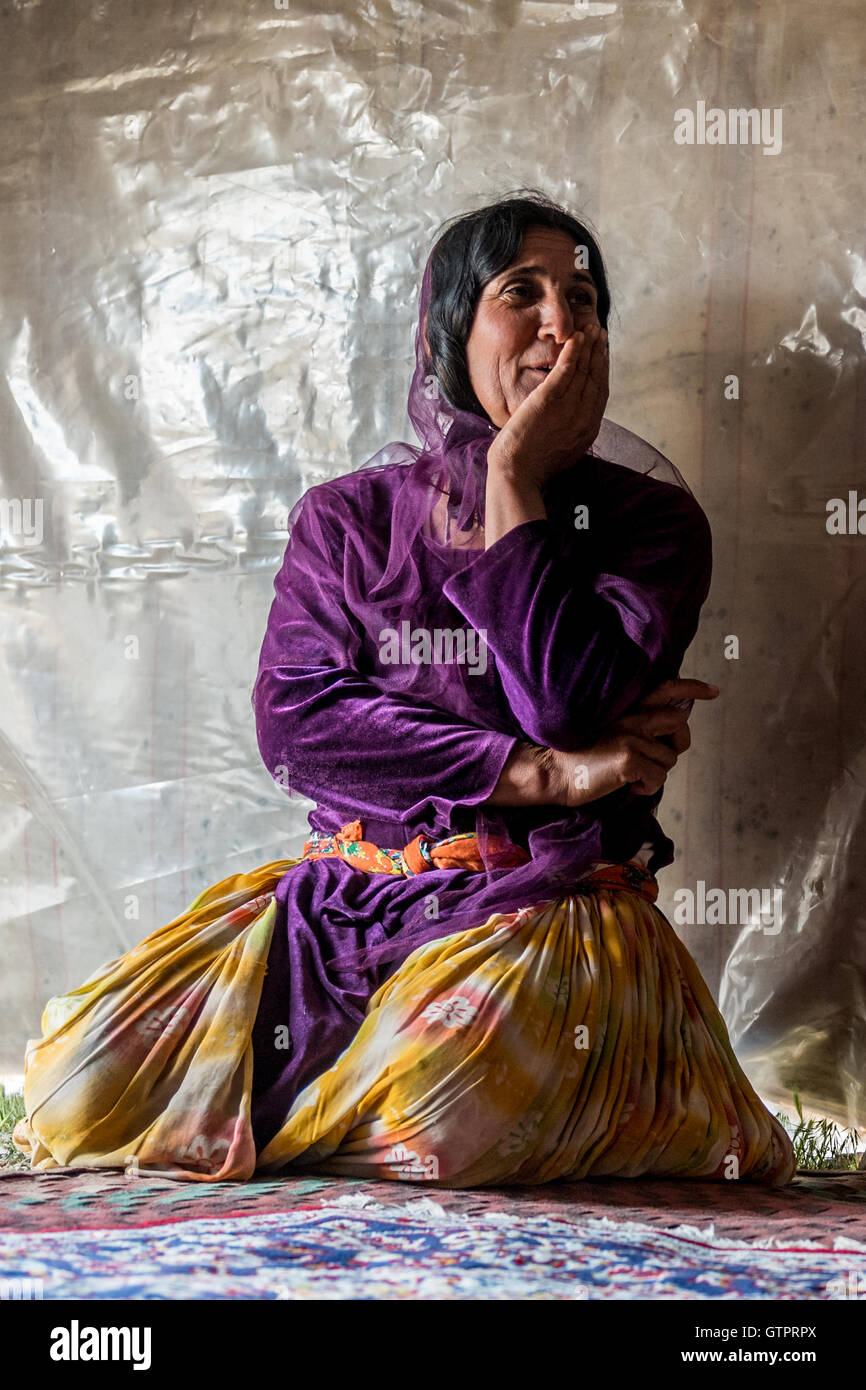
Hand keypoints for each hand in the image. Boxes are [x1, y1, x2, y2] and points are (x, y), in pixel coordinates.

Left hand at [487, 323, 608, 490]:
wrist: (516, 474)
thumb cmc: (532, 467)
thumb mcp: (562, 450)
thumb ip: (572, 431)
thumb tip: (575, 420)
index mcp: (588, 431)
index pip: (600, 393)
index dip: (603, 370)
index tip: (603, 355)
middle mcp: (583, 418)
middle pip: (596, 378)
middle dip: (600, 353)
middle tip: (601, 334)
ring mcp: (568, 409)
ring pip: (584, 371)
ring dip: (590, 346)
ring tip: (592, 329)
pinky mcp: (548, 400)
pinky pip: (566, 370)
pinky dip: (573, 351)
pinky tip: (576, 337)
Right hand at [552, 677, 718, 804]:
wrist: (552, 772)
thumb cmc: (580, 758)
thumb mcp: (608, 731)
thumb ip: (635, 727)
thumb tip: (665, 740)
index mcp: (627, 709)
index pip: (664, 688)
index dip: (692, 688)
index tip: (713, 692)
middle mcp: (632, 718)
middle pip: (679, 723)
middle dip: (677, 744)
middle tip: (659, 756)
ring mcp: (631, 737)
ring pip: (669, 759)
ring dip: (654, 773)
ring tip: (629, 775)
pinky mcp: (629, 759)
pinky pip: (658, 779)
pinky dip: (645, 789)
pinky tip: (626, 786)